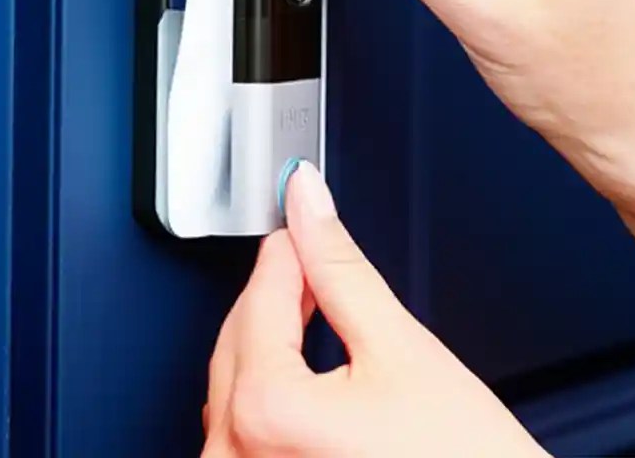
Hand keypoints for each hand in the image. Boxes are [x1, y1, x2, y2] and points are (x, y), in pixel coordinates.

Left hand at [202, 161, 547, 456]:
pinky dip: (265, 386)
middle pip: (238, 336)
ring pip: (234, 378)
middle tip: (314, 256)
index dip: (288, 248)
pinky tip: (299, 365)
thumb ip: (341, 268)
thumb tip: (308, 202)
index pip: (260, 295)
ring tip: (313, 306)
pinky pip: (240, 422)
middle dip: (277, 293)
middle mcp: (236, 451)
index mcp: (266, 409)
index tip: (301, 218)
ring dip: (268, 338)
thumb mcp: (400, 349)